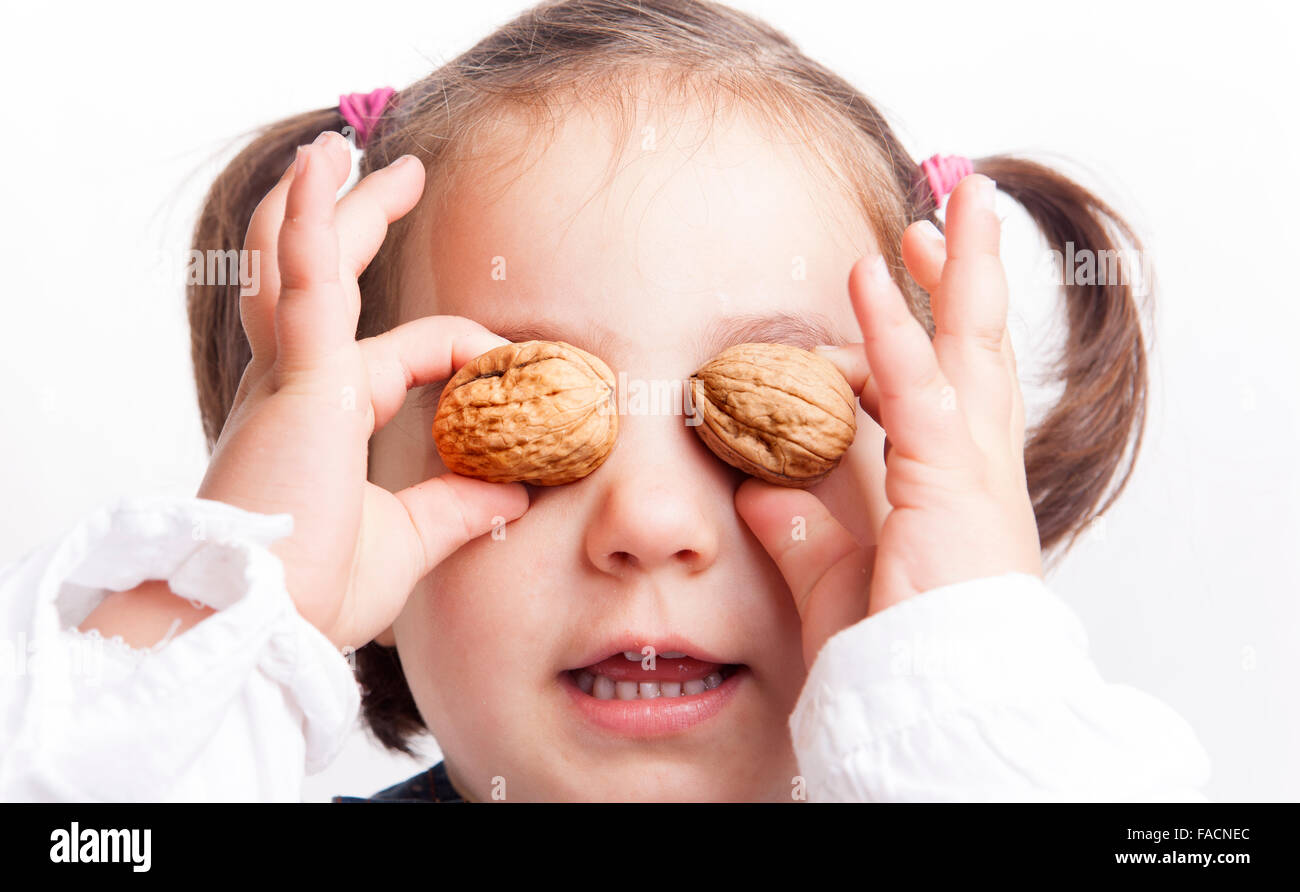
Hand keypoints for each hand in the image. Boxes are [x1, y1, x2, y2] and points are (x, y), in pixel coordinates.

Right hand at [196, 132, 527, 649]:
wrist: (258, 626)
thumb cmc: (311, 592)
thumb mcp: (408, 541)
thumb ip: (458, 507)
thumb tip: (515, 493)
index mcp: (322, 417)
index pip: (407, 354)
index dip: (466, 349)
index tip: (517, 365)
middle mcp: (299, 385)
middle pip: (330, 278)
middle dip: (363, 220)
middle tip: (404, 174)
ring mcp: (295, 376)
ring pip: (306, 261)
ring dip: (326, 200)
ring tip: (339, 147)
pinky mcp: (301, 378)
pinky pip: (305, 278)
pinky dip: (310, 220)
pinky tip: (319, 168)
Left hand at [736, 175, 1042, 668]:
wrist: (945, 708)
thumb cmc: (905, 659)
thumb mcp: (841, 583)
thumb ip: (806, 534)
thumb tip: (763, 491)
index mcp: (960, 493)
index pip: (953, 389)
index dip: (932, 329)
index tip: (902, 279)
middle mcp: (980, 471)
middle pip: (981, 351)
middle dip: (969, 279)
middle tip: (956, 214)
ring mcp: (974, 472)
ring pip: (971, 349)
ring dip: (956, 274)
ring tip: (943, 209)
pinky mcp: (950, 483)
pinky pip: (916, 389)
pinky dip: (891, 330)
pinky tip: (869, 275)